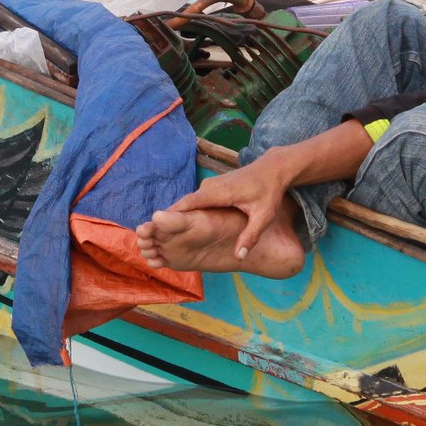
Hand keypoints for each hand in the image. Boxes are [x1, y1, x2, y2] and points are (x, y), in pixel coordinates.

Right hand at [163, 155, 294, 260]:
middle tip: (153, 236)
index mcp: (220, 193)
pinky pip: (196, 200)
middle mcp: (211, 187)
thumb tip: (240, 257)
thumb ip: (251, 236)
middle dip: (171, 219)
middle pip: (185, 204)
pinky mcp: (212, 187)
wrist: (272, 169)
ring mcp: (210, 185)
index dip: (174, 215)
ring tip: (162, 234)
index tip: (157, 228)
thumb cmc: (269, 192)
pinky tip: (181, 226)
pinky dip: (188, 212)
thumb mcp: (263, 216)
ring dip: (178, 216)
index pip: (191, 203)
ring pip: (189, 202)